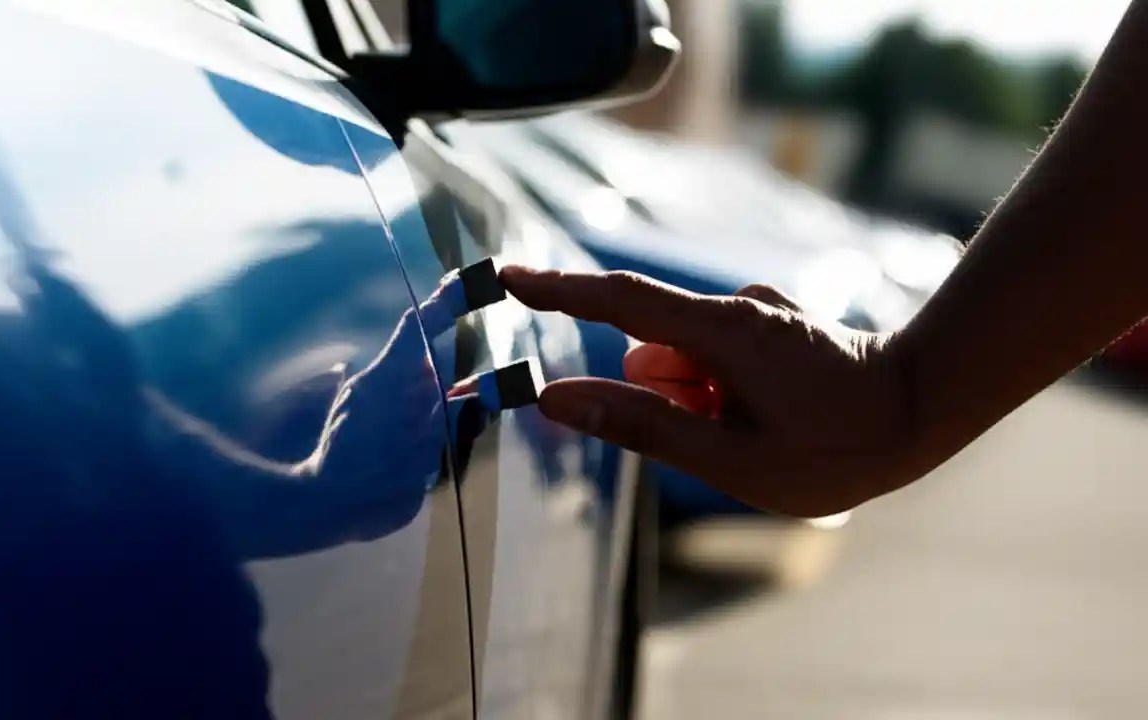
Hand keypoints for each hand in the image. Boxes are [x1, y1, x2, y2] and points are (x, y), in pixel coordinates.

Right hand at [500, 266, 932, 517]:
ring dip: (695, 402)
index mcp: (721, 332)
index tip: (506, 276)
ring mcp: (755, 317)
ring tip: (758, 433)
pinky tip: (771, 419)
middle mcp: (734, 310)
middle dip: (664, 398)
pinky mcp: (768, 328)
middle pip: (651, 351)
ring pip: (683, 363)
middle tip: (725, 437)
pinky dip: (719, 393)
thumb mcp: (732, 458)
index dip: (557, 290)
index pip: (617, 301)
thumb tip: (559, 401)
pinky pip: (713, 361)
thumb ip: (640, 427)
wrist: (926, 409)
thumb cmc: (837, 446)